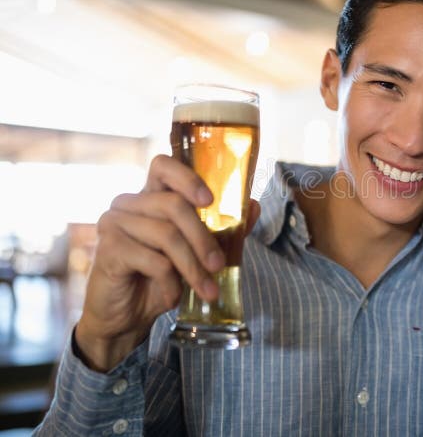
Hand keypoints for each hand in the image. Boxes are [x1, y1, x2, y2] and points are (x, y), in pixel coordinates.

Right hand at [75, 154, 260, 371]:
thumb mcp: (195, 253)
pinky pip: (154, 260)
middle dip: (204, 238)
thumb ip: (222, 228)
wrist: (125, 317)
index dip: (188, 178)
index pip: (163, 166)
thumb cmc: (158, 279)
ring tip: (206, 290)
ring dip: (193, 267)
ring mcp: (114, 224)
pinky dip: (171, 282)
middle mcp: (128, 204)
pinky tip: (173, 297)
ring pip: (167, 235)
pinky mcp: (109, 250)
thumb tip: (253, 206)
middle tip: (219, 265)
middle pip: (174, 205)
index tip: (210, 200)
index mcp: (149, 196)